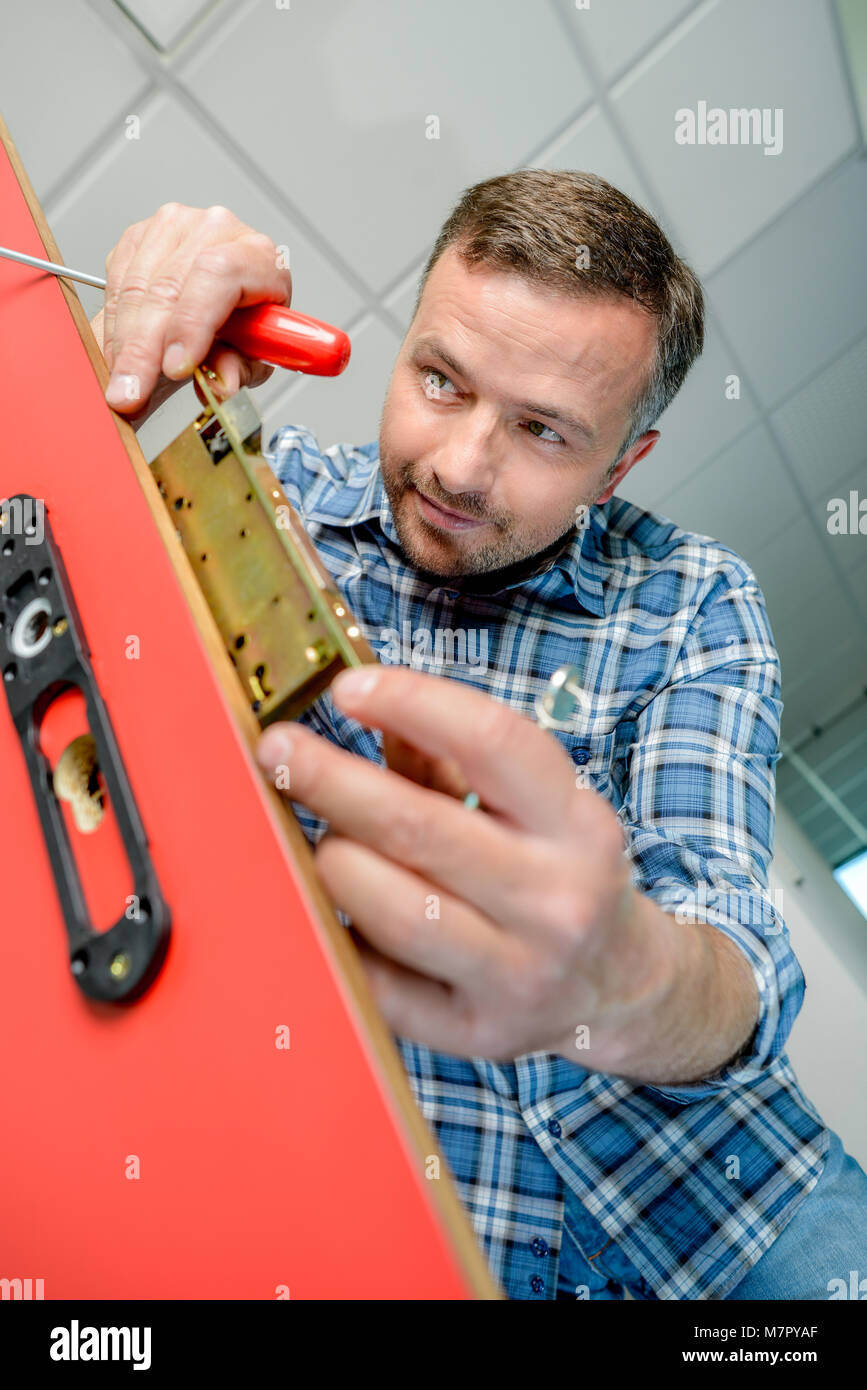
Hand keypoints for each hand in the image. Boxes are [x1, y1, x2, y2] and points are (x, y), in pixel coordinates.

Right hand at [98, 203, 288, 420]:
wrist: (225, 303)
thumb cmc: (248, 323)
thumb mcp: (254, 356)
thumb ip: (239, 369)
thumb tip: (221, 383)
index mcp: (258, 255)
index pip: (219, 275)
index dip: (192, 323)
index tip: (174, 367)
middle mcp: (216, 230)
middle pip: (169, 286)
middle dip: (144, 348)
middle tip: (131, 392)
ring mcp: (174, 228)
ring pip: (136, 288)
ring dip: (123, 343)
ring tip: (121, 383)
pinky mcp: (140, 237)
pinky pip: (116, 285)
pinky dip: (113, 328)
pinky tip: (118, 356)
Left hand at [255, 665, 673, 1062]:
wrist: (613, 986)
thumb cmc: (554, 875)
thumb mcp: (534, 806)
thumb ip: (449, 755)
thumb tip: (361, 700)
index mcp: (576, 825)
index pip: (492, 743)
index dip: (412, 702)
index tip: (348, 687)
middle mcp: (556, 900)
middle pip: (419, 827)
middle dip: (331, 780)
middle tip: (277, 750)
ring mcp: (519, 974)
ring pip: (393, 909)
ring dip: (334, 861)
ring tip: (318, 842)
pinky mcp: (475, 1032)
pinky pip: (378, 980)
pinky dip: (341, 936)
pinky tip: (330, 911)